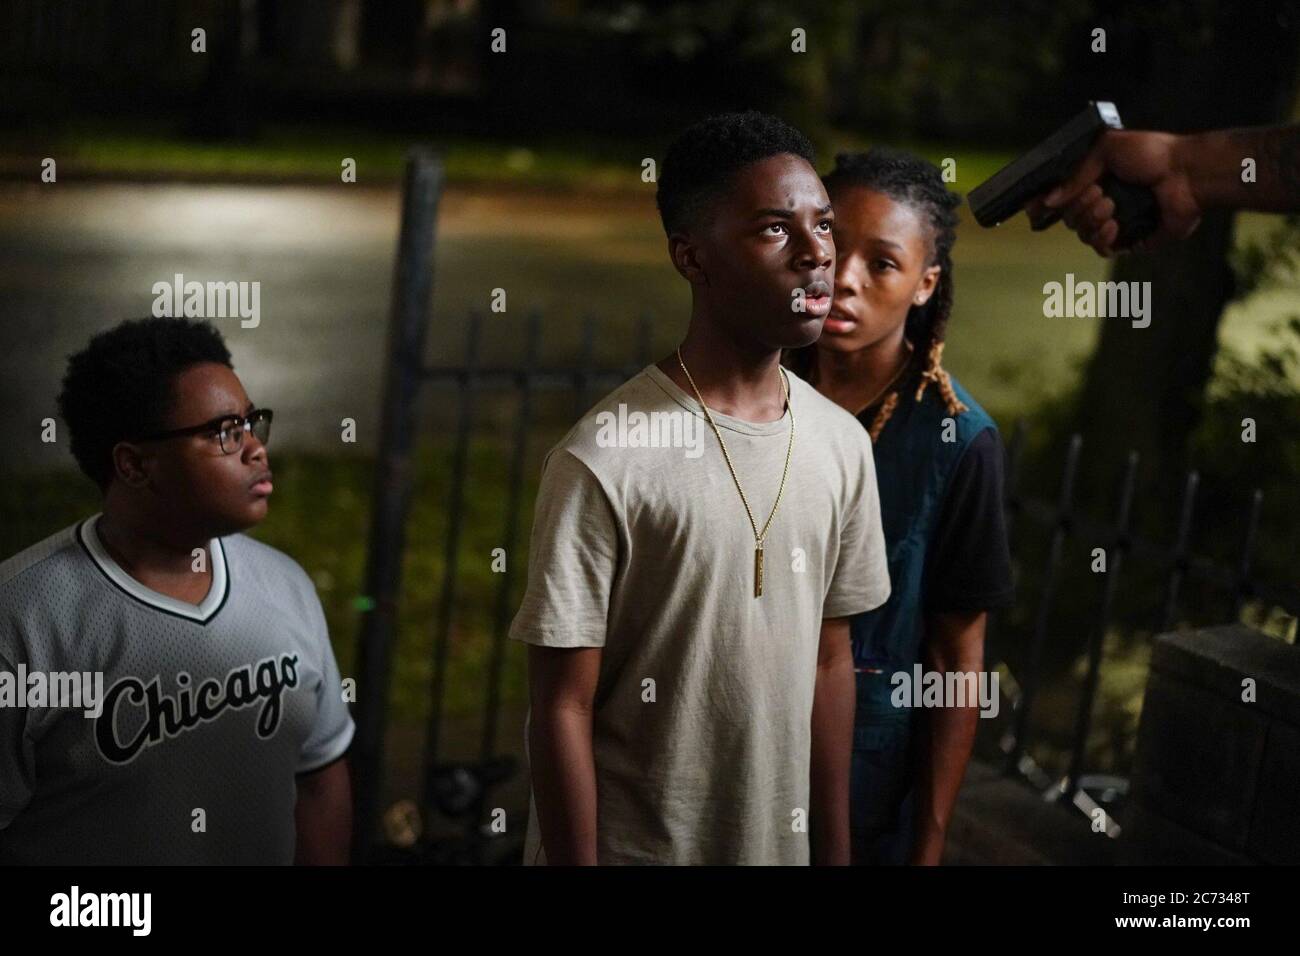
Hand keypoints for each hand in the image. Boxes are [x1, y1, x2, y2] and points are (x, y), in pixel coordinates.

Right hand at [1026, 130, 1202, 256]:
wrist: (1187, 174)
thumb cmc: (1153, 154)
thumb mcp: (1107, 150)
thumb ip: (1077, 173)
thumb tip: (1048, 200)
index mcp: (1094, 180)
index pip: (1060, 197)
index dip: (1044, 204)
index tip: (1032, 208)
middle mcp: (1102, 202)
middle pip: (1068, 218)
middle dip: (1079, 207)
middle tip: (1101, 194)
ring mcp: (1115, 222)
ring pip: (1082, 234)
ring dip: (1092, 221)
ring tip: (1111, 207)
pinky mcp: (1130, 240)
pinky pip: (1102, 249)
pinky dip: (1103, 240)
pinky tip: (1114, 226)